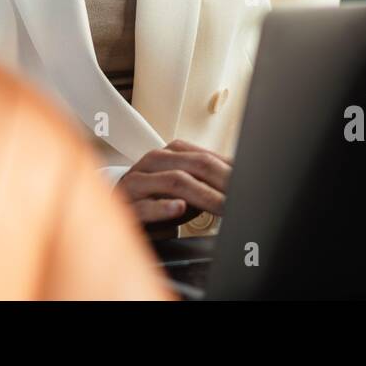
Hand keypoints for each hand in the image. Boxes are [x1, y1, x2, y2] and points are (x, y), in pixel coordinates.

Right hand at [115, 139, 232, 230]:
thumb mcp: (183, 189)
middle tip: (243, 196)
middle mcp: (153, 163)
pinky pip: (146, 205)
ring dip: (204, 195)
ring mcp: (138, 182)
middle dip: (224, 181)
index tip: (251, 183)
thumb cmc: (155, 200)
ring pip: (174, 181)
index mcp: (168, 154)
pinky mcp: (127, 206)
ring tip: (223, 206)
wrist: (114, 211)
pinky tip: (179, 208)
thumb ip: (205, 183)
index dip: (231, 170)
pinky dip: (164, 207)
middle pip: (196, 164)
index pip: (206, 157)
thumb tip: (241, 183)